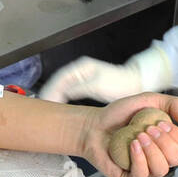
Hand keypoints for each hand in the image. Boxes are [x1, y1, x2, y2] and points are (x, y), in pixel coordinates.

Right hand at [40, 46, 171, 103]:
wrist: (134, 83)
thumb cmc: (119, 83)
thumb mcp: (97, 85)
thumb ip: (78, 88)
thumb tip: (62, 93)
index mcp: (80, 67)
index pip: (58, 78)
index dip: (50, 90)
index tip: (44, 101)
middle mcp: (78, 70)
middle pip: (57, 82)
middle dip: (49, 94)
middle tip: (43, 107)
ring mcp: (81, 78)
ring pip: (61, 88)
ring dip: (54, 97)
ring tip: (48, 109)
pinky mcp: (85, 86)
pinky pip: (67, 92)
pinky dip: (61, 99)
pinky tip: (59, 108)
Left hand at [80, 93, 177, 176]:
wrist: (93, 125)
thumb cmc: (119, 115)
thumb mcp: (148, 100)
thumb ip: (172, 103)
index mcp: (167, 142)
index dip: (176, 134)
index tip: (160, 123)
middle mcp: (159, 158)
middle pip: (177, 159)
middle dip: (165, 142)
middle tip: (148, 129)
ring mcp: (146, 171)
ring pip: (162, 169)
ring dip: (152, 151)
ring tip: (138, 137)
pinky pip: (142, 175)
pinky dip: (139, 159)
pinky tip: (132, 145)